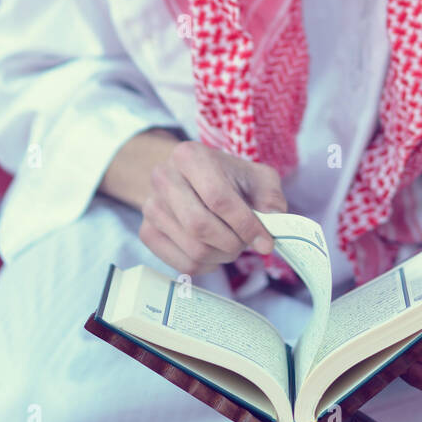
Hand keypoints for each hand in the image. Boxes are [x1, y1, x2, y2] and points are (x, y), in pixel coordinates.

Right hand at [139, 140, 287, 274]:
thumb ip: (271, 197)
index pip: (218, 198)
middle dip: (233, 243)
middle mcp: (163, 178)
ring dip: (223, 256)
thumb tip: (273, 222)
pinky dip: (208, 266)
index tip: (266, 242)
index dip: (246, 224)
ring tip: (233, 244)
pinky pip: (183, 264)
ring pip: (193, 249)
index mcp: (190, 156)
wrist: (189, 179)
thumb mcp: (256, 177)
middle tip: (247, 244)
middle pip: (200, 226)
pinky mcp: (147, 232)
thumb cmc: (228, 178)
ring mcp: (151, 207)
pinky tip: (216, 251)